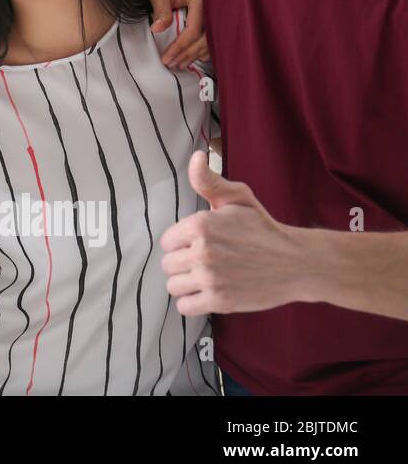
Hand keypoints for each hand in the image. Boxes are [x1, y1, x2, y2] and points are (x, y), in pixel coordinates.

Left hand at [141, 0, 207, 68]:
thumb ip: (161, 11)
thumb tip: (158, 31)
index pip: (195, 29)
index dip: (181, 46)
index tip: (167, 58)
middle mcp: (211, 3)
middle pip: (206, 37)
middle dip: (188, 53)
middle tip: (172, 64)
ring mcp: (212, 8)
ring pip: (210, 38)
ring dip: (195, 53)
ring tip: (179, 64)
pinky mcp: (209, 12)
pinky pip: (210, 33)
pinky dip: (200, 46)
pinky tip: (191, 56)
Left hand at [160, 152, 305, 315]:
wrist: (297, 262)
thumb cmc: (263, 229)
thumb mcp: (237, 198)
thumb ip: (208, 181)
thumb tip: (196, 156)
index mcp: (200, 225)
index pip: (166, 241)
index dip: (181, 243)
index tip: (198, 244)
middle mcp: (202, 251)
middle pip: (168, 265)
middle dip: (183, 263)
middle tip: (205, 262)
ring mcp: (210, 278)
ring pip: (173, 286)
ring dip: (186, 284)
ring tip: (205, 278)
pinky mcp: (220, 301)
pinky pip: (185, 307)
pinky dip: (192, 303)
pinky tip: (206, 294)